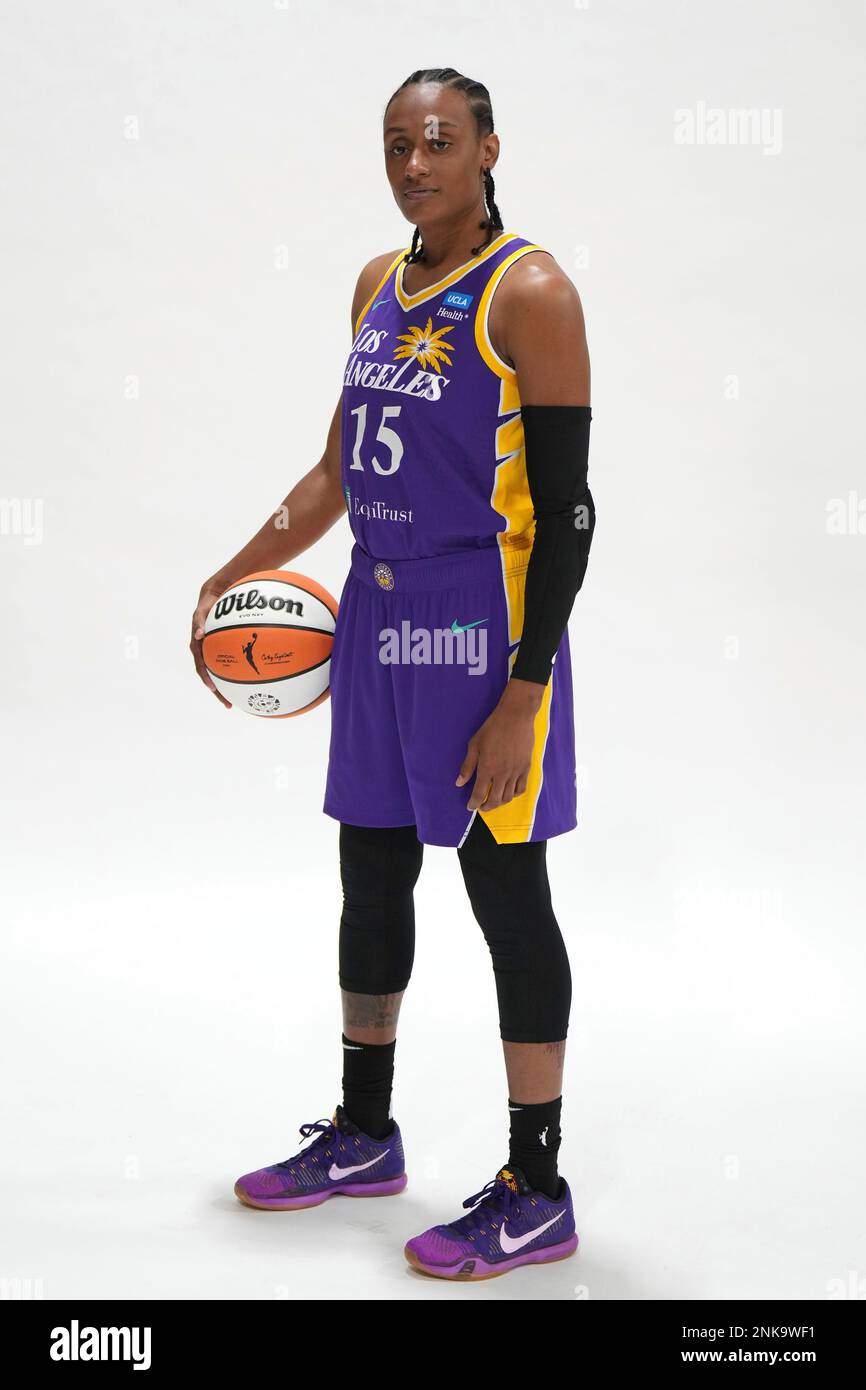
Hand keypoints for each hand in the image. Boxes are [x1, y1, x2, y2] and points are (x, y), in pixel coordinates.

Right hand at [190, 579, 232, 707]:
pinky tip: (252, 678)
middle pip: (211, 677)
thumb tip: (198, 634)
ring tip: (240, 699)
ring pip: (221, 674)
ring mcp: (214, 652)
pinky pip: (230, 664)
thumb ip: (198, 621)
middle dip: (219, 692)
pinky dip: (238, 672)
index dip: (206, 679)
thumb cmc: (207, 606)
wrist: (212, 598)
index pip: (201, 667)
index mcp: (198, 648)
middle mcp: (206, 653)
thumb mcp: (200, 612)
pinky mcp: (222, 650)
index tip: (213, 689)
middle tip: (228, 704)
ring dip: (228, 687)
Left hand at [456, 679, 545, 811]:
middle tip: (481, 806)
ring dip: (499, 803)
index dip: (474, 803)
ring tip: (493, 801)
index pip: (479, 794)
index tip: (470, 807)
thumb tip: (459, 783)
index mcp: (487, 768)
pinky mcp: (526, 768)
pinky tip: (508, 792)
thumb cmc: (492, 728)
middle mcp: (502, 774)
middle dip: (486, 807)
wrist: (516, 717)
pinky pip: (521, 789)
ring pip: (508, 797)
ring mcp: (516, 772)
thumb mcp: (474, 745)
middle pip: (495, 800)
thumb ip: (467, 766)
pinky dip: (513, 795)